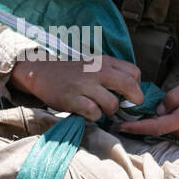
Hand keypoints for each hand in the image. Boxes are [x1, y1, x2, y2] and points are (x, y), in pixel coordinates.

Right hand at [10, 55, 143, 121]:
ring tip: (100, 108)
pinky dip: (94, 117)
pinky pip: (94, 112)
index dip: (137, 86)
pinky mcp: (72, 99)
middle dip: (135, 99)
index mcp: (104, 61)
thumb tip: (131, 91)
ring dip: (109, 111)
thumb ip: (111, 72)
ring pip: (112, 104)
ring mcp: (84, 85)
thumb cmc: (71, 71)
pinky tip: (88, 112)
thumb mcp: (93, 64)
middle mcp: (96, 71)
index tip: (131, 94)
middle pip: (129, 85)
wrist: (41, 71)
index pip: (134, 72)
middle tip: (128, 107)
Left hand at [118, 73, 178, 142]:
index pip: (156, 127)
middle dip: (146, 118)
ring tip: (160, 104)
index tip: (121, 126)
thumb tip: (158, 109)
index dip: (136, 127)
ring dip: (158, 118)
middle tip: (134, 107)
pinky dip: (167, 120)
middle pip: (158, 127)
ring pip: (166, 127)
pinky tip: (170, 109)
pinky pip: (173, 128)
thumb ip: (174, 96)